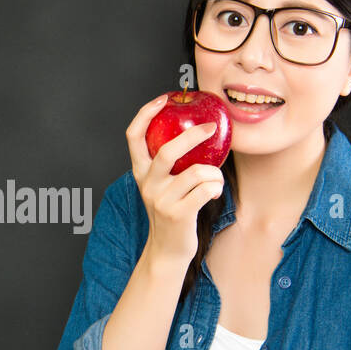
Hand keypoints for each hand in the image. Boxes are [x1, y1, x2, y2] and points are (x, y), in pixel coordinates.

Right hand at [125, 95, 224, 265]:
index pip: (134, 135)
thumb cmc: (172, 212)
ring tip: (216, 179)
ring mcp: (162, 200)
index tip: (164, 98)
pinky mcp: (179, 214)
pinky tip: (215, 193)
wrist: (167, 250)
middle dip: (193, 135)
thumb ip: (171, 164)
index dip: (146, 113)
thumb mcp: (163, 186)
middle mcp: (147, 184)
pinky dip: (216, 187)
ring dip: (214, 173)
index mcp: (141, 172)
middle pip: (167, 150)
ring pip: (197, 172)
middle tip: (210, 128)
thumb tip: (195, 132)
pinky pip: (206, 189)